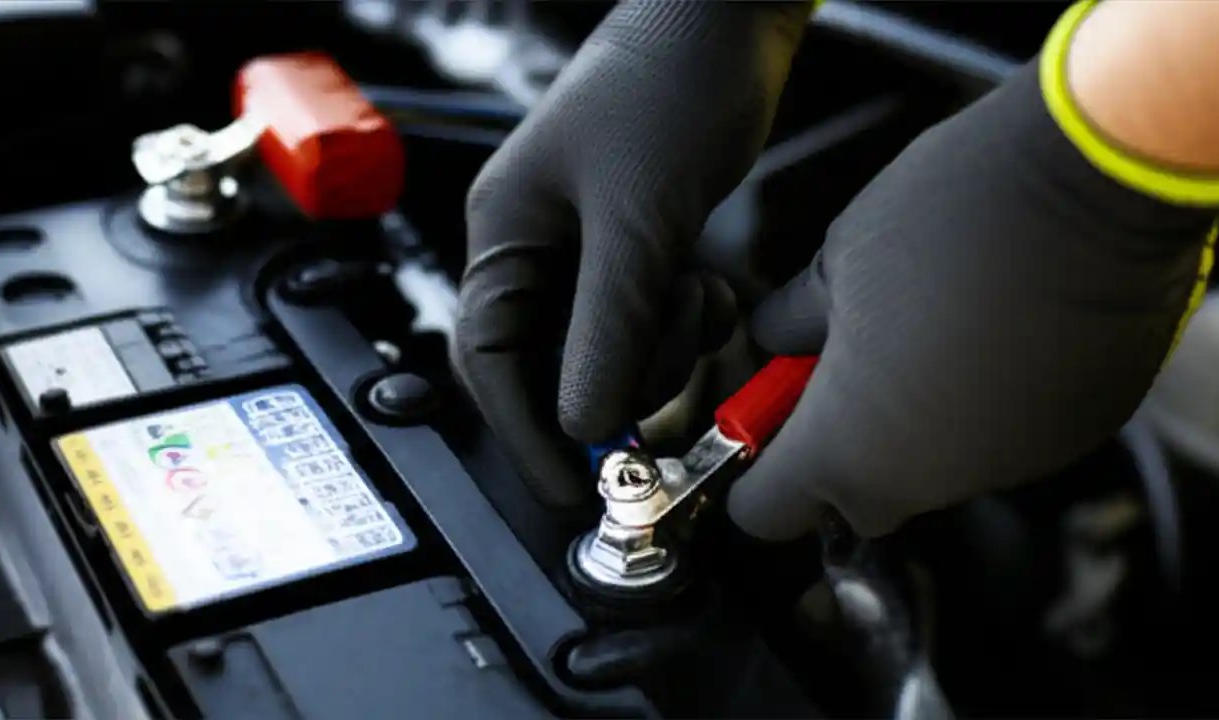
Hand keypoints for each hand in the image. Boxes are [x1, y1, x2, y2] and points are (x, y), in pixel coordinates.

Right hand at [454, 1, 811, 506]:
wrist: (729, 23)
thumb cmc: (667, 87)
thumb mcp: (639, 216)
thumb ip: (610, 325)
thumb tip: (586, 424)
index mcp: (505, 234)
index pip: (489, 361)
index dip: (527, 433)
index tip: (576, 488)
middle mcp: (535, 250)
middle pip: (550, 366)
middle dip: (614, 382)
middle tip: (668, 378)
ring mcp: (585, 253)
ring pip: (607, 352)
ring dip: (660, 348)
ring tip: (698, 296)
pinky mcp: (633, 251)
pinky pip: (647, 323)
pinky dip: (682, 324)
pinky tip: (708, 286)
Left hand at [727, 57, 1218, 539]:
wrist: (1098, 180)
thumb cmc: (951, 215)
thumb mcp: (838, 260)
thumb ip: (792, 324)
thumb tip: (775, 340)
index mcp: (848, 447)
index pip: (769, 510)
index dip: (753, 476)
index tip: (760, 431)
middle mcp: (927, 479)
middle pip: (854, 500)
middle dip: (834, 451)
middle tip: (833, 371)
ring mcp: (1005, 465)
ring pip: (932, 470)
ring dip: (912, 425)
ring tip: (922, 333)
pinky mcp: (1068, 437)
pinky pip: (1000, 441)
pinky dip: (982, 406)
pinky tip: (990, 333)